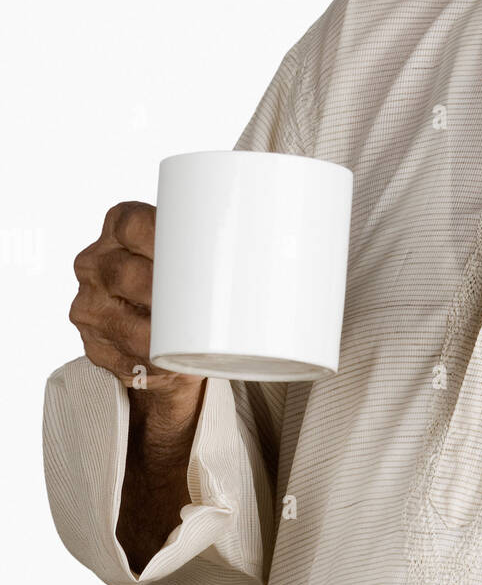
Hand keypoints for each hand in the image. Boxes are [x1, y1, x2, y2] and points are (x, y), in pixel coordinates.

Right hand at [70, 201, 203, 417]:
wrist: (163, 334)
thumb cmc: (187, 285)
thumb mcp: (192, 253)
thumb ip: (216, 242)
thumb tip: (288, 239)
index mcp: (118, 230)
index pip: (131, 222)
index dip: (160, 233)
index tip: (195, 245)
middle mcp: (95, 264)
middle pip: (123, 272)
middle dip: (161, 287)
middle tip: (199, 297)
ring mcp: (89, 306)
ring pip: (119, 320)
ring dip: (154, 331)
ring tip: (185, 335)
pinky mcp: (93, 345)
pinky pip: (116, 355)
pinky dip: (144, 360)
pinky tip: (164, 361)